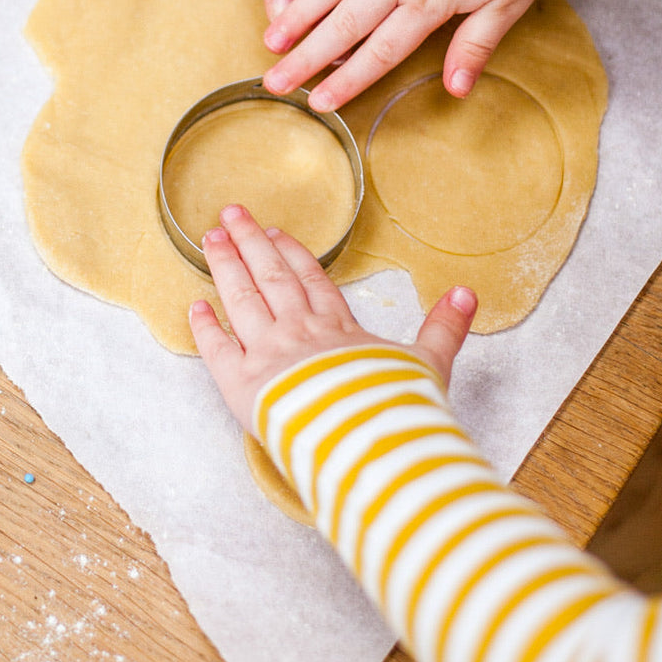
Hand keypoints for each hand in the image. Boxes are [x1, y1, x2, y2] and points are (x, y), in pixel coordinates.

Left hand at [189, 204, 476, 433]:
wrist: (370, 448)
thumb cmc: (398, 411)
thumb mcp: (430, 365)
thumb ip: (444, 328)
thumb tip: (468, 293)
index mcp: (338, 328)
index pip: (309, 280)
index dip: (290, 253)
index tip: (272, 232)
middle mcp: (299, 333)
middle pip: (270, 278)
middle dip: (249, 242)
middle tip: (230, 213)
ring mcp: (268, 355)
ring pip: (241, 299)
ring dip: (225, 267)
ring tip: (210, 238)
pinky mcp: (242, 384)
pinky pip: (217, 349)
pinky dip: (204, 327)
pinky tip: (194, 306)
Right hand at [259, 0, 534, 109]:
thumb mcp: (509, 3)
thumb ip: (475, 45)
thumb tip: (456, 91)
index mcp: (429, 3)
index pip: (379, 53)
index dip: (347, 81)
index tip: (317, 102)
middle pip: (345, 25)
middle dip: (307, 56)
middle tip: (274, 80)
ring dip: (300, 10)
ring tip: (271, 36)